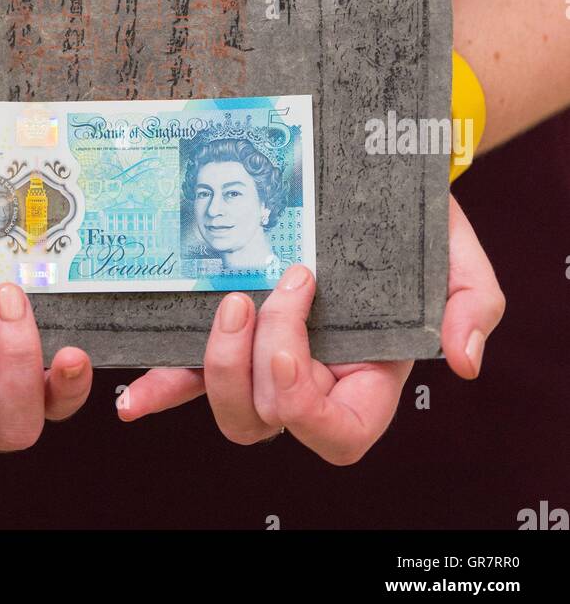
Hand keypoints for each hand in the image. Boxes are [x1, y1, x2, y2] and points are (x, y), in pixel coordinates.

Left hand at [117, 194, 504, 463]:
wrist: (369, 170)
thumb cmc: (418, 222)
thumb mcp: (459, 256)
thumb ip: (473, 305)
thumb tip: (465, 360)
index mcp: (370, 376)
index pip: (339, 432)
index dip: (302, 402)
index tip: (292, 339)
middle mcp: (314, 377)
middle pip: (267, 419)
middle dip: (252, 366)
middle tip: (255, 294)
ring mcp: (267, 356)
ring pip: (228, 405)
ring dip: (210, 367)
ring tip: (224, 304)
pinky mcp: (233, 328)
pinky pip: (190, 373)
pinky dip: (162, 386)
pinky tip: (131, 393)